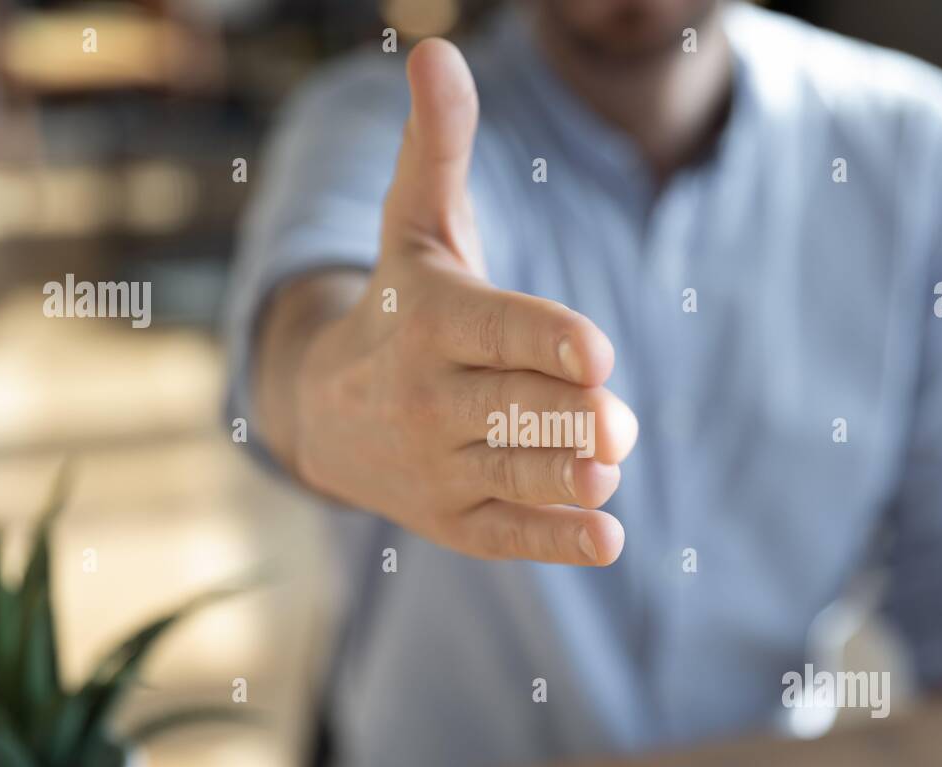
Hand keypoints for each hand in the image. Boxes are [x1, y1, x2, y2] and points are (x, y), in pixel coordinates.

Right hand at [288, 39, 637, 564]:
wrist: (326, 411)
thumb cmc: (399, 306)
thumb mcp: (416, 228)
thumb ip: (440, 148)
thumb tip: (436, 52)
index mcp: (430, 321)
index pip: (494, 330)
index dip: (544, 341)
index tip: (594, 355)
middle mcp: (427, 396)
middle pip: (510, 407)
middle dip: (565, 416)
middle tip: (616, 422)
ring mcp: (438, 464)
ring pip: (511, 469)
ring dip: (562, 475)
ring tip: (607, 472)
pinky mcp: (454, 519)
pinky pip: (508, 531)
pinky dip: (554, 539)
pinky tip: (605, 537)